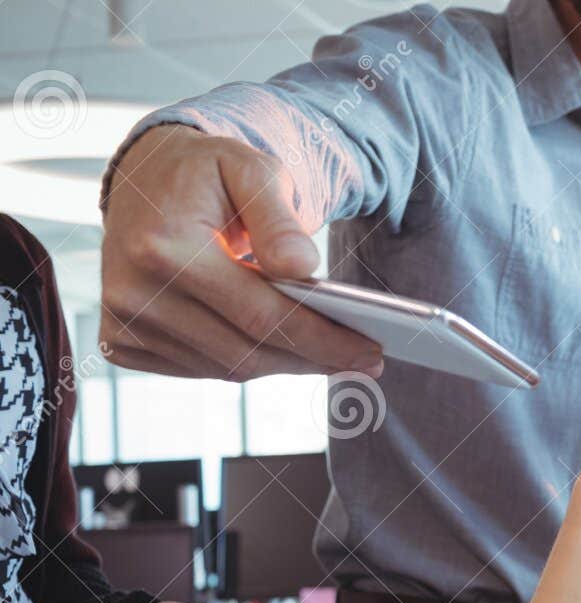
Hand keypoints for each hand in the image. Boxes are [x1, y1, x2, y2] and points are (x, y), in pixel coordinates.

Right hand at [100, 124, 382, 379]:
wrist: (145, 177)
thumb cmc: (207, 173)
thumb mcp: (250, 169)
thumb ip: (278, 217)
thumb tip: (302, 267)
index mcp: (162, 248)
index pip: (261, 315)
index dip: (323, 340)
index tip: (373, 353)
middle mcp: (133, 293)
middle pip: (247, 353)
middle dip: (314, 359)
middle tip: (367, 361)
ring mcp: (124, 322)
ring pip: (228, 368)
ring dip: (285, 364)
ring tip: (333, 354)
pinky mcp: (122, 340)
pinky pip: (203, 369)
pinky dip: (248, 361)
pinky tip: (282, 348)